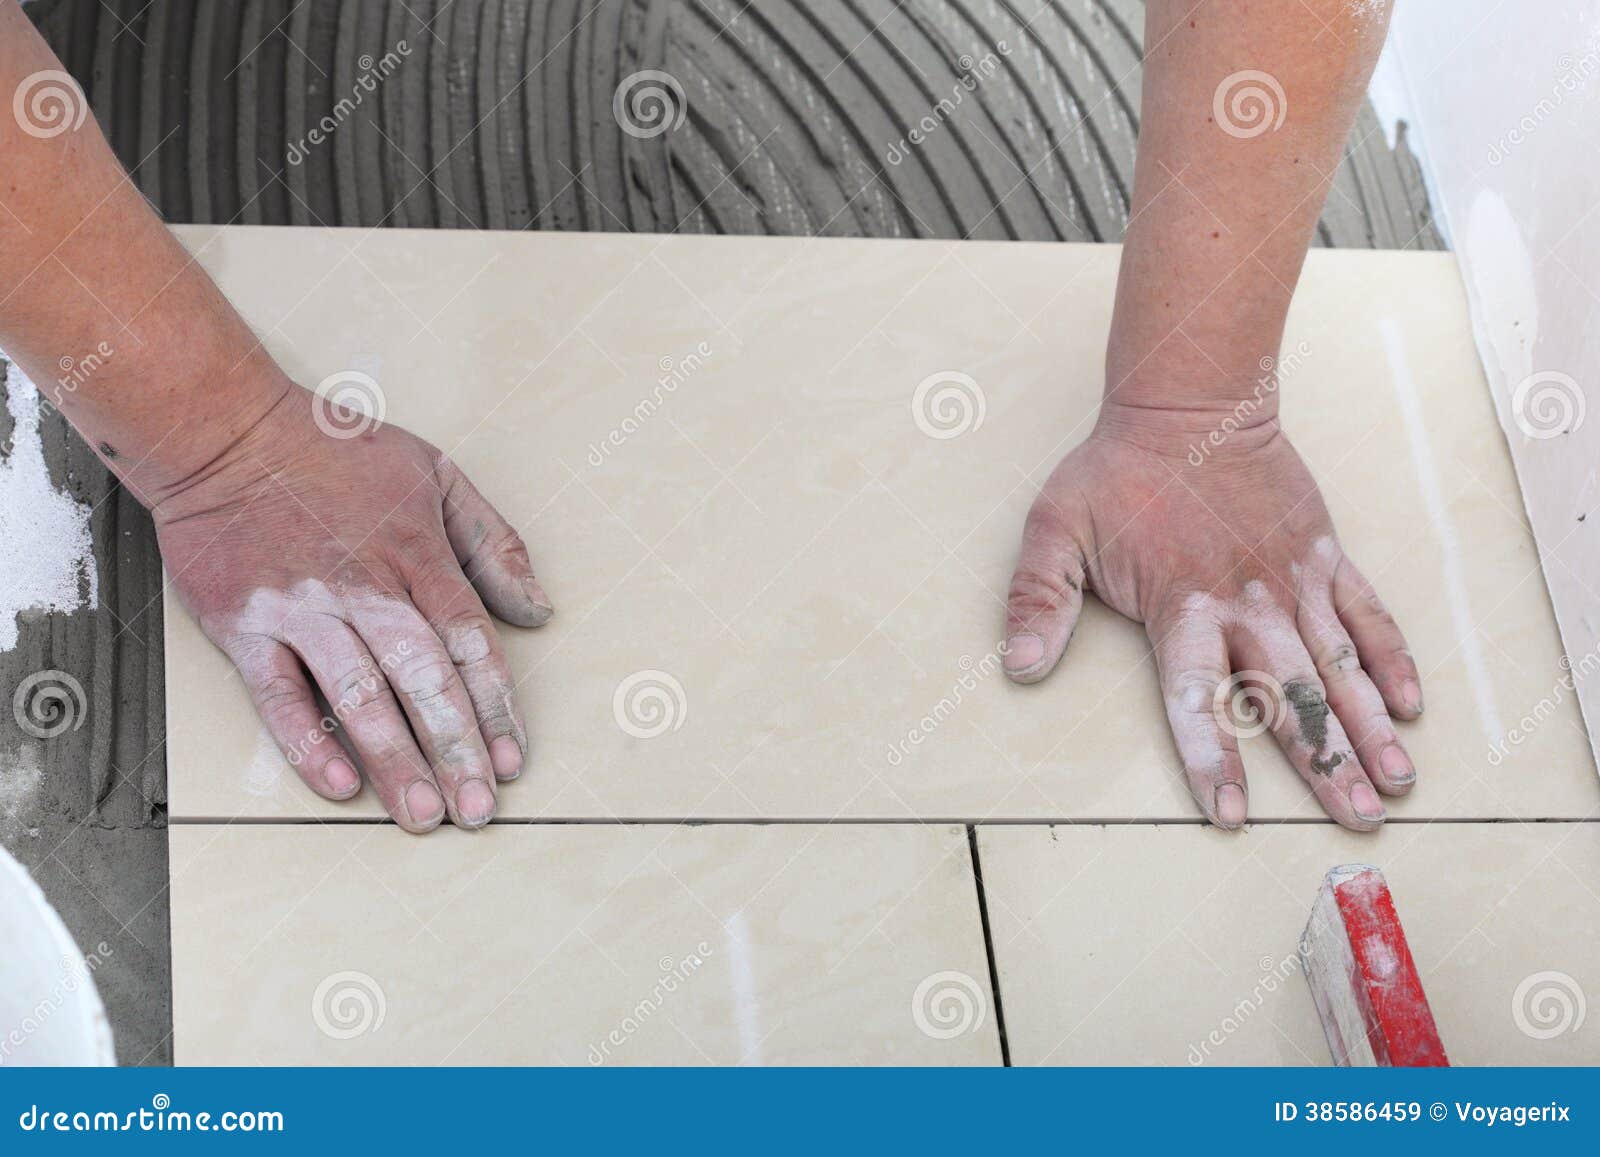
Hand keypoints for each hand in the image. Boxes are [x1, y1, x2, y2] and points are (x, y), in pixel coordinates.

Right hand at [155, 382, 552, 831]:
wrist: (225, 432)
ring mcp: (303, 608)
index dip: (496, 707)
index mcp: (418, 556)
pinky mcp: (245, 625)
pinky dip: (308, 742)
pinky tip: (340, 786)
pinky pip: (279, 695)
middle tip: (478, 810)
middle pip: (424, 679)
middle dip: (456, 749)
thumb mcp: (437, 475)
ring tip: (423, 815)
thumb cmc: (334, 452)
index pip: (471, 645)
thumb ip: (493, 543)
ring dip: (395, 760)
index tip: (513, 760)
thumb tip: (537, 608)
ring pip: (359, 695)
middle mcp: (365, 587)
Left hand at [1001, 403, 1421, 830]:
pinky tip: (1409, 705)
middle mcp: (1245, 603)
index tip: (1230, 815)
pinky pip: (1367, 614)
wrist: (1189, 402)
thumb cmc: (1116, 472)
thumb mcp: (1055, 530)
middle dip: (1325, 764)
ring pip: (1337, 667)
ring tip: (1397, 782)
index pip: (1198, 701)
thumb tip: (1020, 667)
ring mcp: (1291, 581)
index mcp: (1181, 607)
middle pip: (1290, 698)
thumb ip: (1039, 600)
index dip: (1214, 760)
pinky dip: (1390, 659)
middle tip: (1358, 822)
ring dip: (1368, 727)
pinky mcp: (1322, 556)